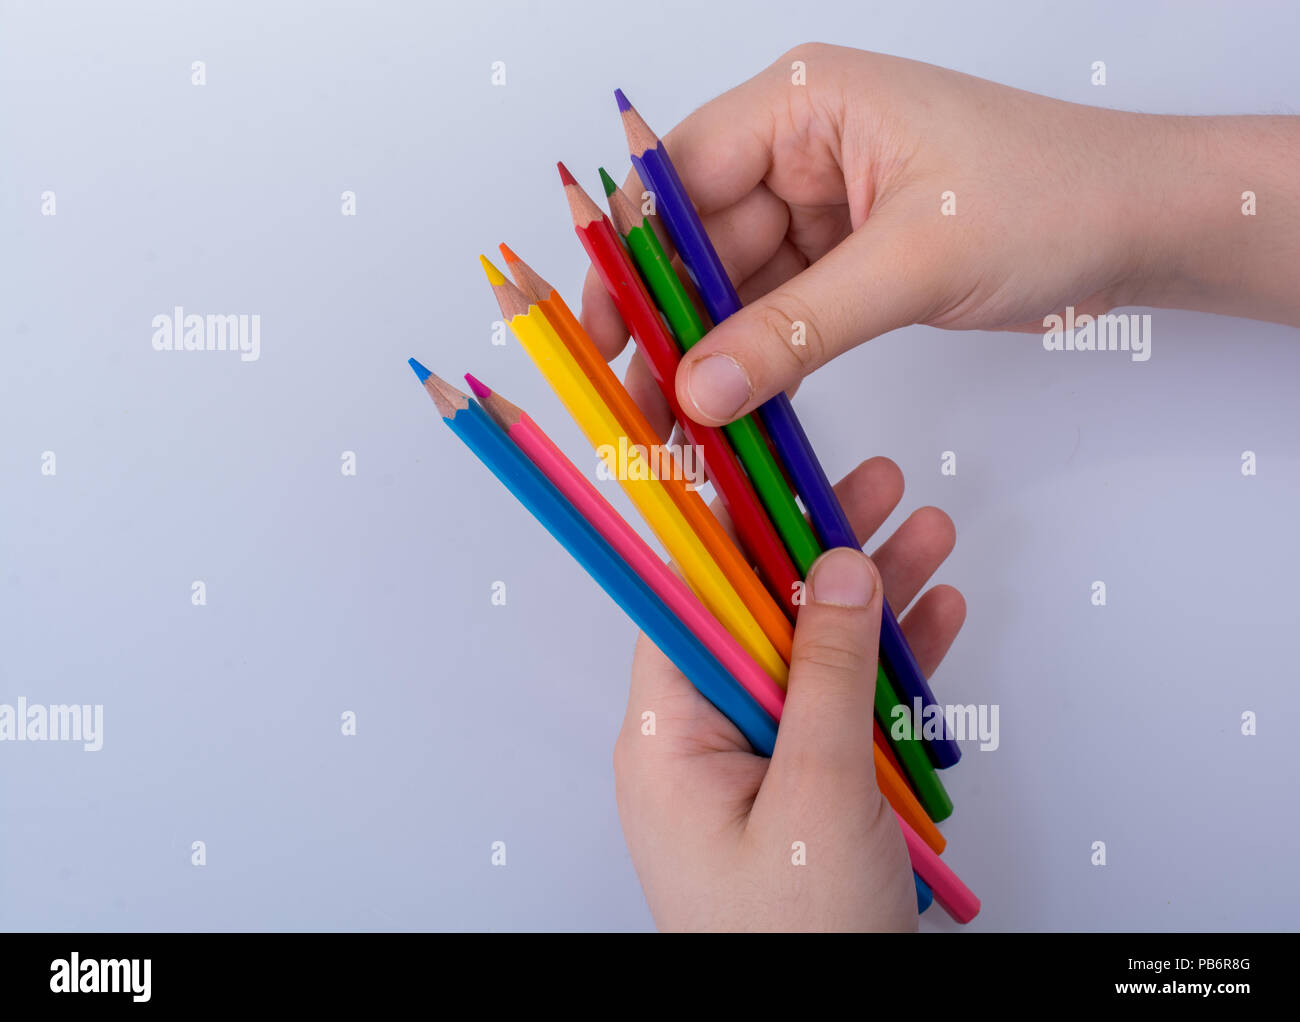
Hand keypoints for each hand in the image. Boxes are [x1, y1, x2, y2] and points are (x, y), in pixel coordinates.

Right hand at [583, 44, 1299, 431]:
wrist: (1140, 225)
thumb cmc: (1052, 197)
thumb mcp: (912, 263)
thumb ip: (797, 330)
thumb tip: (698, 388)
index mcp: (805, 103)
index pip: (678, 176)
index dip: (630, 257)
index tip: (604, 333)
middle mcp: (799, 147)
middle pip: (697, 241)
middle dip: (673, 324)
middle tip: (644, 404)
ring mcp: (819, 206)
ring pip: (732, 286)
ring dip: (712, 353)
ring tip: (684, 425)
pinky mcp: (842, 259)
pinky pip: (776, 311)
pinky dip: (758, 359)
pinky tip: (737, 407)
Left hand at [613, 458, 963, 930]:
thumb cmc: (789, 943)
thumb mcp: (816, 795)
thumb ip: (825, 675)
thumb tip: (834, 568)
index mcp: (668, 735)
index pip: (680, 597)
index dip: (711, 520)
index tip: (732, 451)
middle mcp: (703, 738)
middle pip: (759, 614)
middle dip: (818, 549)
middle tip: (866, 482)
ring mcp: (760, 761)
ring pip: (812, 653)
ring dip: (870, 598)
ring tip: (923, 531)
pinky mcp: (807, 785)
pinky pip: (844, 708)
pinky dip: (890, 666)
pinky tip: (932, 617)